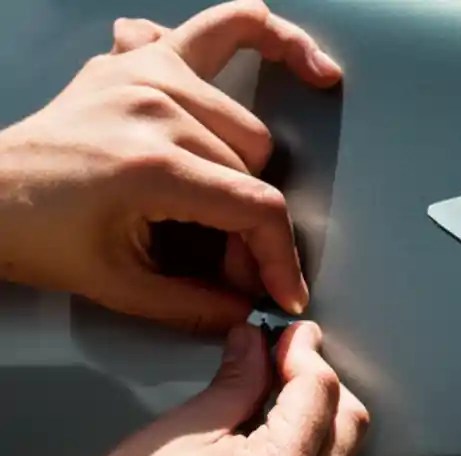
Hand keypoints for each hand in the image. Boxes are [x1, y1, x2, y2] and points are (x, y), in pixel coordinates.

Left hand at [0, 0, 341, 332]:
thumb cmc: (41, 236)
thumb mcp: (120, 288)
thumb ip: (197, 304)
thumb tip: (252, 306)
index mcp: (150, 164)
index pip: (255, 206)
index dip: (280, 259)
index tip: (286, 293)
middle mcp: (154, 107)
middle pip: (256, 166)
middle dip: (247, 221)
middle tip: (221, 256)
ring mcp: (147, 72)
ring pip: (249, 125)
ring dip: (243, 166)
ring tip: (212, 193)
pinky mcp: (141, 59)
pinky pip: (223, 28)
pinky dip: (266, 38)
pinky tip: (303, 64)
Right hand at [0, 321, 367, 455]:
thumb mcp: (178, 433)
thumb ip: (236, 384)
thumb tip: (258, 344)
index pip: (318, 395)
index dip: (307, 355)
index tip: (294, 337)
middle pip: (347, 431)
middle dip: (323, 390)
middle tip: (288, 365)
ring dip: (321, 433)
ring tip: (276, 411)